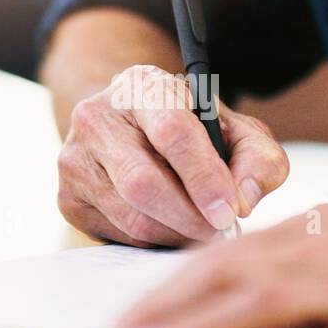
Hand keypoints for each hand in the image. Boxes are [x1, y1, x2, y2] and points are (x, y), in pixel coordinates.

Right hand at [57, 65, 289, 246]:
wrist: (131, 128)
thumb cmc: (193, 130)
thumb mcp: (236, 130)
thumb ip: (258, 159)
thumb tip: (244, 198)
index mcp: (141, 86)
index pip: (172, 132)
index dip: (204, 177)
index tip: (230, 211)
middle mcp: (96, 116)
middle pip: (143, 182)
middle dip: (191, 217)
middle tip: (221, 230)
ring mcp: (74, 158)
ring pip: (132, 217)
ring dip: (177, 233)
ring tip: (202, 227)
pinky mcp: (68, 198)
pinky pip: (119, 235)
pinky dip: (155, 241)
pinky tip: (171, 226)